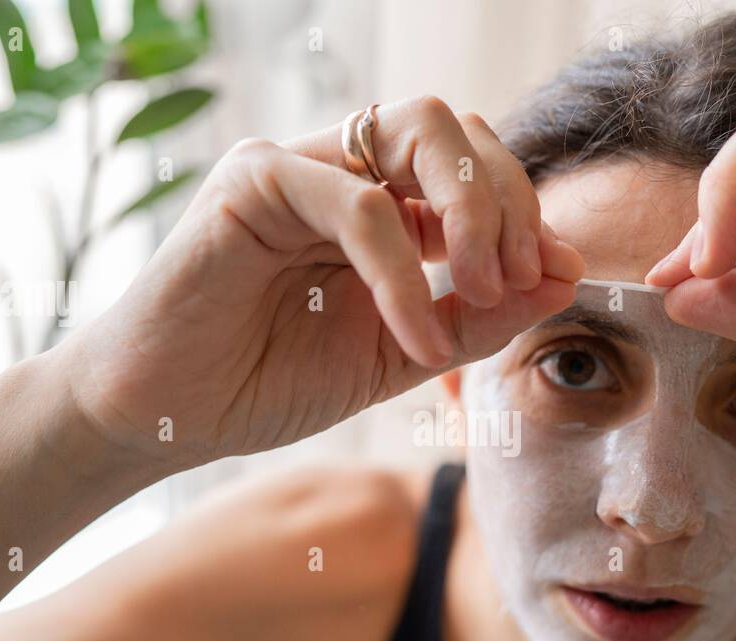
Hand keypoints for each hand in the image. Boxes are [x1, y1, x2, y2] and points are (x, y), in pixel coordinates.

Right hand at [56, 96, 583, 469]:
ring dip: (472, 210)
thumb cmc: (268, 381)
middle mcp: (340, 170)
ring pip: (415, 130)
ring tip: (484, 293)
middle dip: (509, 198)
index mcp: (378, 204)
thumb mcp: (402, 353)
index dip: (525, 212)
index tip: (555, 275)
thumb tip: (565, 274)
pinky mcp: (252, 182)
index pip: (472, 165)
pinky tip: (416, 336)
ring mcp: (295, 167)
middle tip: (523, 276)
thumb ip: (479, 317)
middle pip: (454, 127)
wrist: (170, 417)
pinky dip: (404, 272)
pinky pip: (359, 205)